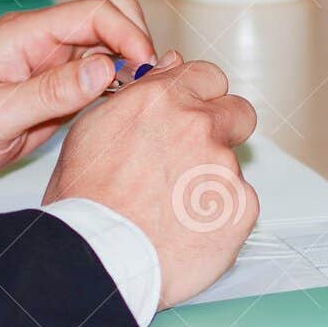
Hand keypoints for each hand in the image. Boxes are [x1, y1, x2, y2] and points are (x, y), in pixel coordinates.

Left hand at [0, 0, 156, 183]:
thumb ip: (50, 94)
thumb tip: (106, 71)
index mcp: (26, 34)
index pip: (96, 12)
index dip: (129, 35)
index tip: (144, 68)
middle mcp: (44, 41)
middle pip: (111, 18)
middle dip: (137, 43)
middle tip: (144, 84)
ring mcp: (52, 62)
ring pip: (111, 47)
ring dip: (131, 65)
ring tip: (138, 98)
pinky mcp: (57, 86)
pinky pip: (99, 75)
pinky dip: (119, 85)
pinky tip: (122, 106)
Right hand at [42, 59, 258, 308]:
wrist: (96, 259)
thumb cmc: (85, 202)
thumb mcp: (94, 131)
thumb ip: (141, 94)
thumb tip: (170, 67)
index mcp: (162, 100)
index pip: (209, 77)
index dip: (201, 97)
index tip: (194, 114)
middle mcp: (199, 126)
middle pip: (237, 113)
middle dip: (222, 131)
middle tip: (192, 161)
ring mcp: (224, 166)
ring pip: (232, 164)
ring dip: (212, 179)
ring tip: (174, 208)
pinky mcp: (242, 206)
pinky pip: (239, 203)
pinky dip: (219, 215)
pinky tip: (187, 230)